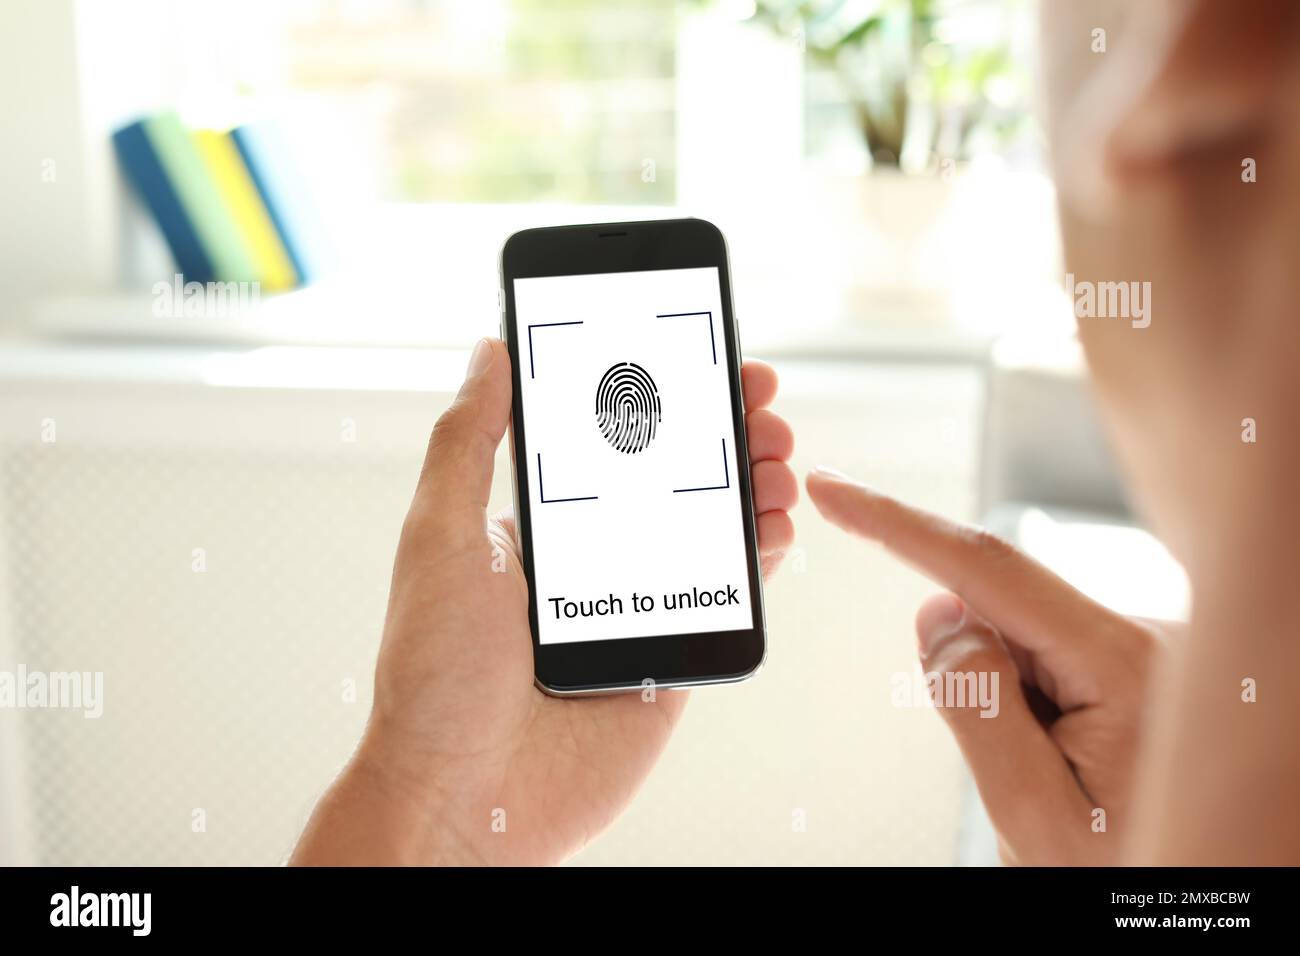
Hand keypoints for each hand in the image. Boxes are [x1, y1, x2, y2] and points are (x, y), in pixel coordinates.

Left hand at [291, 338, 796, 865]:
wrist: (462, 794)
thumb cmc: (434, 672)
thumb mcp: (440, 535)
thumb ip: (469, 441)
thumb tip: (489, 350)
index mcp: (543, 526)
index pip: (615, 440)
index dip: (664, 394)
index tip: (704, 355)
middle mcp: (596, 560)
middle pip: (677, 478)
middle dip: (725, 430)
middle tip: (759, 400)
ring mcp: (638, 606)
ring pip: (713, 530)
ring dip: (753, 484)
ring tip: (775, 455)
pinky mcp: (671, 658)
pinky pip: (726, 597)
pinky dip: (760, 556)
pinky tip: (775, 524)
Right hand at [806, 467, 1162, 864]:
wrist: (1201, 901)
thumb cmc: (1130, 871)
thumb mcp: (1032, 811)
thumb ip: (975, 705)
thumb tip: (937, 612)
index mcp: (1127, 665)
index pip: (987, 567)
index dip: (897, 523)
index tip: (833, 492)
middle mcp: (1148, 639)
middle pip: (1005, 613)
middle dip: (981, 679)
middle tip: (1012, 764)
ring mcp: (1148, 649)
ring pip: (1024, 642)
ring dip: (1012, 705)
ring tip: (1059, 781)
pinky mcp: (1140, 664)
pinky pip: (1050, 660)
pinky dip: (1032, 706)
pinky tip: (1070, 762)